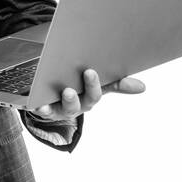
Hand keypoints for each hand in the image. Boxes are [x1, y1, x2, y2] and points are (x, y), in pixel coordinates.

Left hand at [30, 69, 145, 122]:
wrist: (52, 101)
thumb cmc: (79, 90)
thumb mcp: (97, 85)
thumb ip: (117, 84)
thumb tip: (143, 87)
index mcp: (89, 98)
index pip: (96, 93)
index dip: (95, 84)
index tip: (92, 70)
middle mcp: (76, 106)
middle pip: (82, 101)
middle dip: (86, 89)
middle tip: (86, 74)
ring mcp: (59, 109)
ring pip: (64, 108)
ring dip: (67, 100)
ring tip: (67, 91)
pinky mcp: (44, 109)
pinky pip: (42, 110)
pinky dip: (40, 107)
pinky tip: (39, 102)